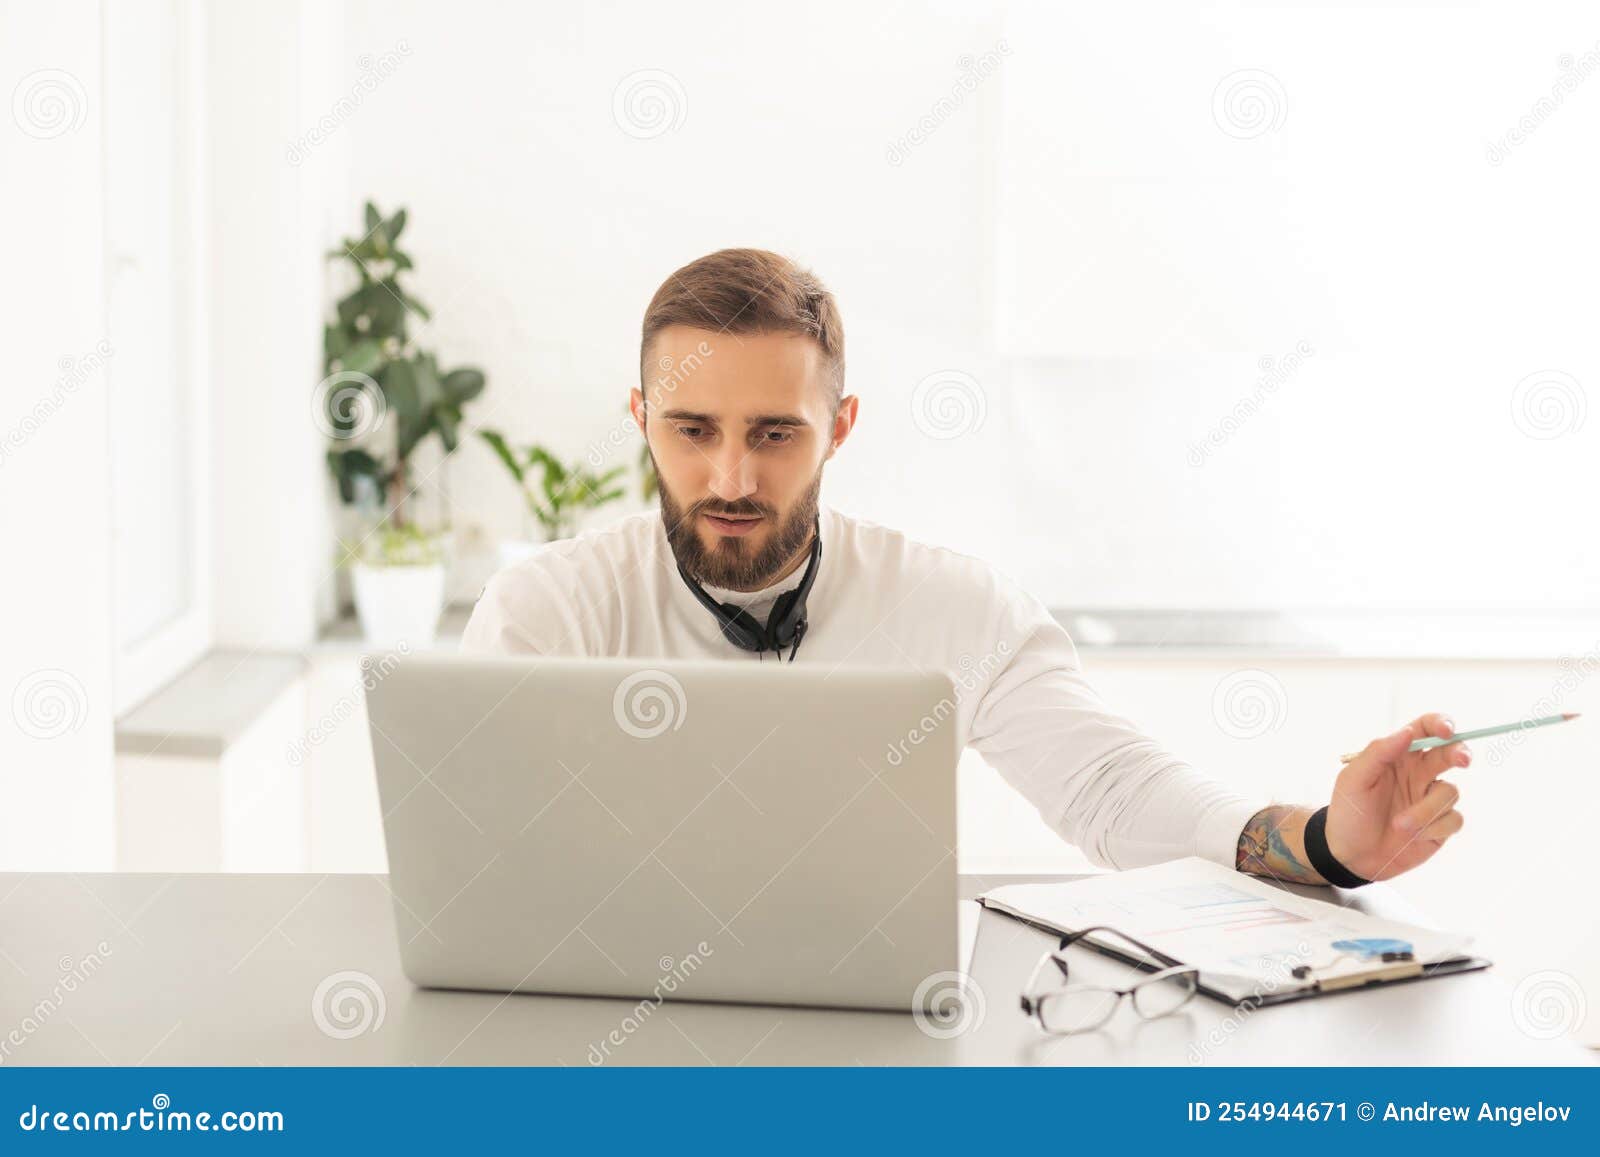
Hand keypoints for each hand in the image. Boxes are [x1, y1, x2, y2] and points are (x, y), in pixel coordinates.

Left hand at [1324, 712, 1467, 880]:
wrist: (1351, 855)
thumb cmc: (1348, 813)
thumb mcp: (1353, 780)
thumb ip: (1378, 752)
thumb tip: (1407, 733)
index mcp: (1397, 756)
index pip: (1424, 730)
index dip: (1440, 724)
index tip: (1446, 730)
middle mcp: (1418, 773)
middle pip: (1450, 752)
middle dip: (1460, 752)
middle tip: (1463, 759)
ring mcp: (1431, 798)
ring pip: (1450, 792)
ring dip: (1427, 810)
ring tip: (1399, 825)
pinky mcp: (1441, 824)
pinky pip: (1454, 819)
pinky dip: (1434, 827)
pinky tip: (1413, 837)